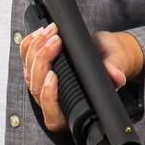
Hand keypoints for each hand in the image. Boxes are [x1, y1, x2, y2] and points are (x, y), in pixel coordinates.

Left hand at [19, 27, 144, 132]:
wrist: (108, 52)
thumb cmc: (111, 63)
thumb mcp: (117, 64)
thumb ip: (115, 71)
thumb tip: (117, 77)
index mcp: (72, 109)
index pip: (52, 111)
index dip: (48, 96)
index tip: (53, 76)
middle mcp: (54, 100)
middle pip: (36, 87)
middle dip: (42, 60)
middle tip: (56, 41)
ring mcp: (44, 85)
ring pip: (29, 72)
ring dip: (36, 49)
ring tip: (50, 32)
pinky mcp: (40, 69)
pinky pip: (27, 59)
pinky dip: (30, 45)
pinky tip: (39, 34)